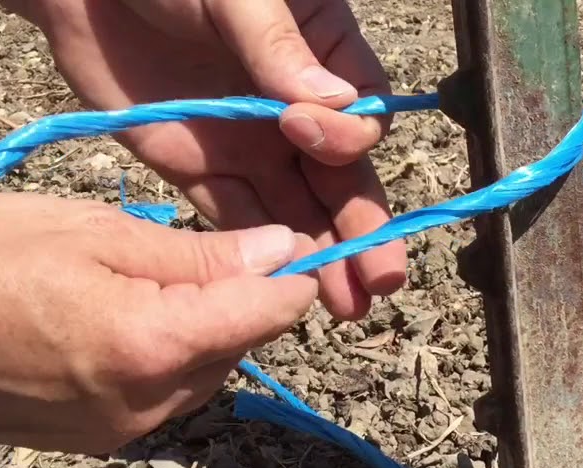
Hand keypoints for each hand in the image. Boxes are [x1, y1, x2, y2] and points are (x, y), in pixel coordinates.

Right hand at [0, 194, 318, 453]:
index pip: (266, 316)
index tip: (293, 245)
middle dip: (241, 303)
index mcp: (151, 346)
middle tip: (207, 252)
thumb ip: (195, 255)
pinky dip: (164, 359)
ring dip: (202, 333)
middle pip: (239, 350)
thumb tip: (279, 253)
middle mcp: (146, 405)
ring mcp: (118, 433)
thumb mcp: (90, 232)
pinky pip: (161, 398)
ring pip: (203, 377)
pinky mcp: (93, 443)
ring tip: (150, 282)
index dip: (290, 277)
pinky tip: (120, 320)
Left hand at [11, 0, 405, 321]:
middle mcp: (296, 108)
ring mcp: (251, 143)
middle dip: (364, 228)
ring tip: (347, 306)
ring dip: (324, 256)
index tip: (302, 129)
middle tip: (380, 279)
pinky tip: (280, 287)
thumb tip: (332, 105)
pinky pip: (238, 217)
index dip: (344, 136)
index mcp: (323, 55)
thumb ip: (278, 47)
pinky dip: (259, 253)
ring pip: (299, 209)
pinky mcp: (201, 168)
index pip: (361, 114)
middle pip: (342, 178)